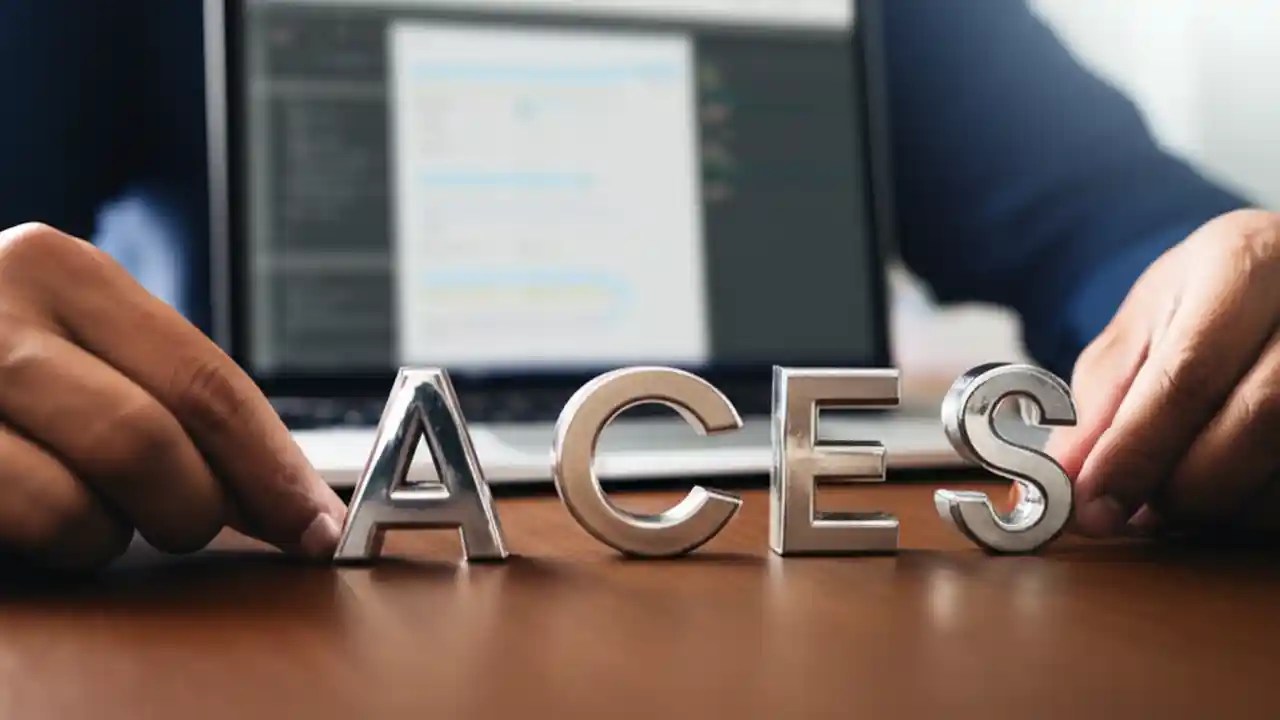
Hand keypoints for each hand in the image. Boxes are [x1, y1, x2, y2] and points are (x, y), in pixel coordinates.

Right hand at [0, 223, 344, 570]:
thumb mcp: (67, 338)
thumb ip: (160, 389)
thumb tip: (282, 488)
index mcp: (58, 269)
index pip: (207, 384)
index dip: (275, 470)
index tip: (319, 527)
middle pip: (152, 445)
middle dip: (194, 510)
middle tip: (191, 523)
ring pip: (80, 506)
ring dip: (109, 537)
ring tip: (87, 509)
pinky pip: (19, 525)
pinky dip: (46, 545)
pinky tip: (30, 513)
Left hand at [1050, 208, 1279, 538]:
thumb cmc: (1213, 297)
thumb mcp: (1147, 320)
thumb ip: (1104, 394)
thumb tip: (1071, 473)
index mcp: (1243, 268)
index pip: (1188, 374)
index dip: (1136, 452)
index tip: (1094, 506)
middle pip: (1257, 419)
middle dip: (1185, 485)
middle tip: (1140, 511)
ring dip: (1228, 503)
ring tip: (1181, 499)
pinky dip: (1260, 504)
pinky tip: (1230, 491)